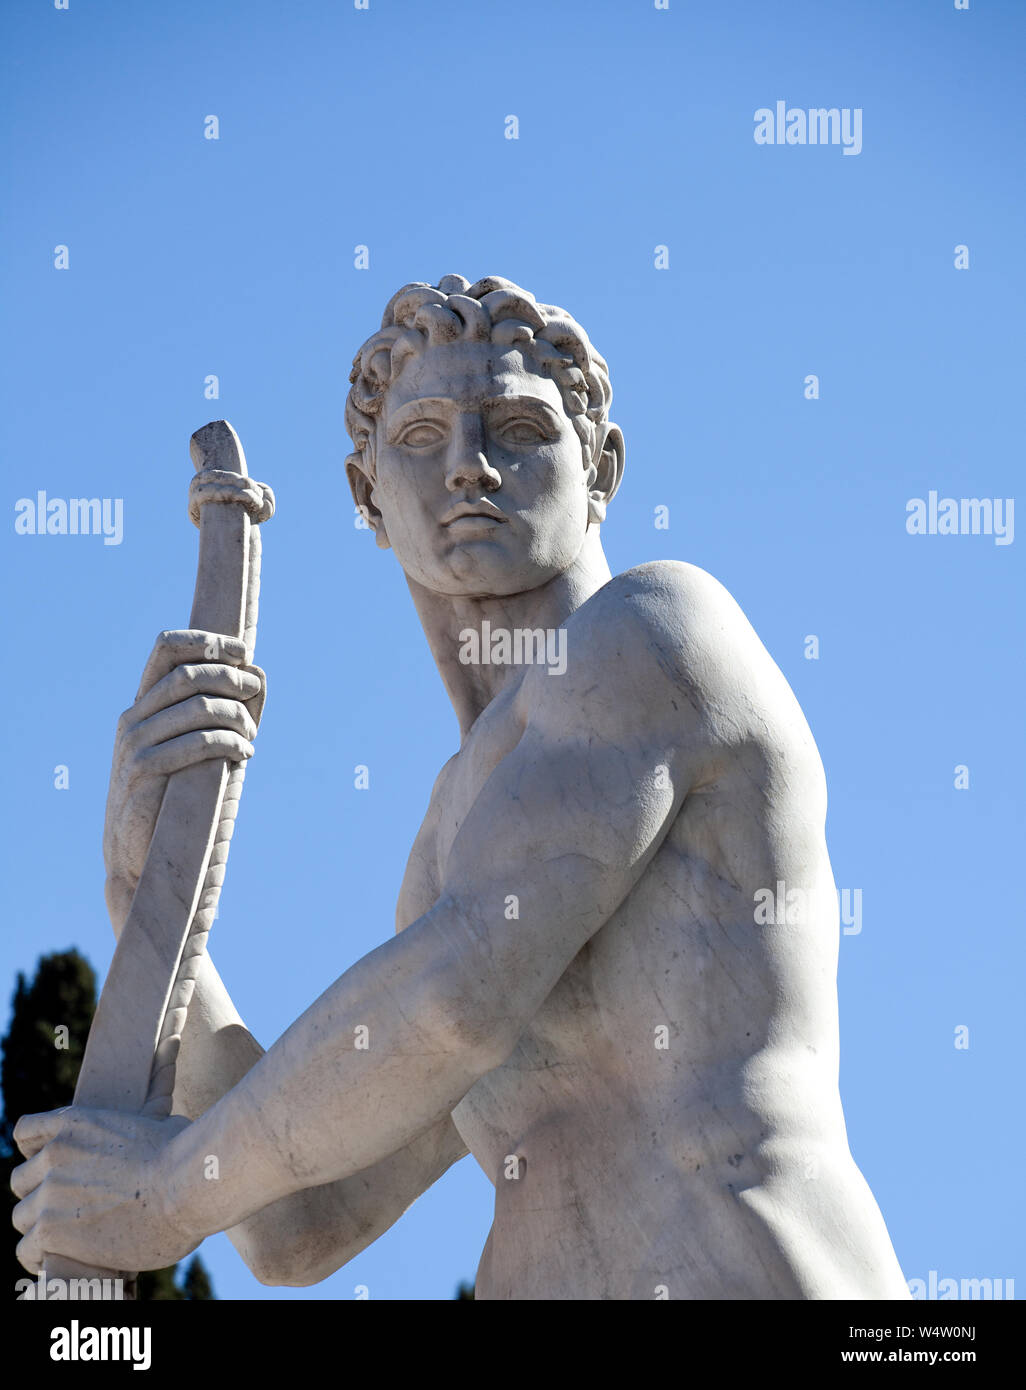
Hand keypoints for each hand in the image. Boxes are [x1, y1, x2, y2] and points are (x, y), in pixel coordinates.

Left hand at [11, 1107, 194, 1273]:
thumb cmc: (187, 1155)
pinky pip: (26, 1249)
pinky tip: (62, 1258)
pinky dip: (39, 1257)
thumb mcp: (160, 1125)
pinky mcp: (50, 1231)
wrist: (186, 1187)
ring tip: (66, 1238)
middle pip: (22, 1180)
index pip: (26, 1132)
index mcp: (76, 1123)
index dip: (36, 1152)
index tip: (52, 1168)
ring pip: (22, 1216)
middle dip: (41, 1194)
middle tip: (68, 1210)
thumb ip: (142, 1131)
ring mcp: (49, 1192)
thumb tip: (165, 1134)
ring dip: (40, 1227)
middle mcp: (54, 1154)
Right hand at [103, 630, 265, 935]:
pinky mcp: (143, 772)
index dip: (208, 641)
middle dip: (232, 678)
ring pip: (198, 707)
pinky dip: (229, 743)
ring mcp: (135, 744)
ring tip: (251, 739)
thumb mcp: (197, 747)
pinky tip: (244, 755)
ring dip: (237, 717)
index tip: (243, 651)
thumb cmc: (176, 798)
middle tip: (257, 694)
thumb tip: (259, 672)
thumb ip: (224, 711)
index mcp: (144, 704)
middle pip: (189, 674)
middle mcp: (134, 718)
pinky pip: (197, 743)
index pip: (166, 647)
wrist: (139, 856)